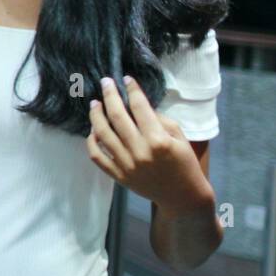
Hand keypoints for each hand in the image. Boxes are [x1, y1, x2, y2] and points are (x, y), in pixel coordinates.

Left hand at [86, 75, 211, 213]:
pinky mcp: (118, 175)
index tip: (126, 79)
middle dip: (110, 96)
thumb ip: (158, 119)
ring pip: (102, 134)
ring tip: (95, 103)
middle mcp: (139, 151)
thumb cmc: (184, 162)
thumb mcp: (179, 137)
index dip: (132, 90)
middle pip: (117, 117)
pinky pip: (96, 156)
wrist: (182, 196)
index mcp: (158, 140)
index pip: (140, 108)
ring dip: (96, 115)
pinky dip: (91, 141)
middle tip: (105, 82)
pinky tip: (93, 130)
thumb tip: (137, 104)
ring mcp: (126, 165)